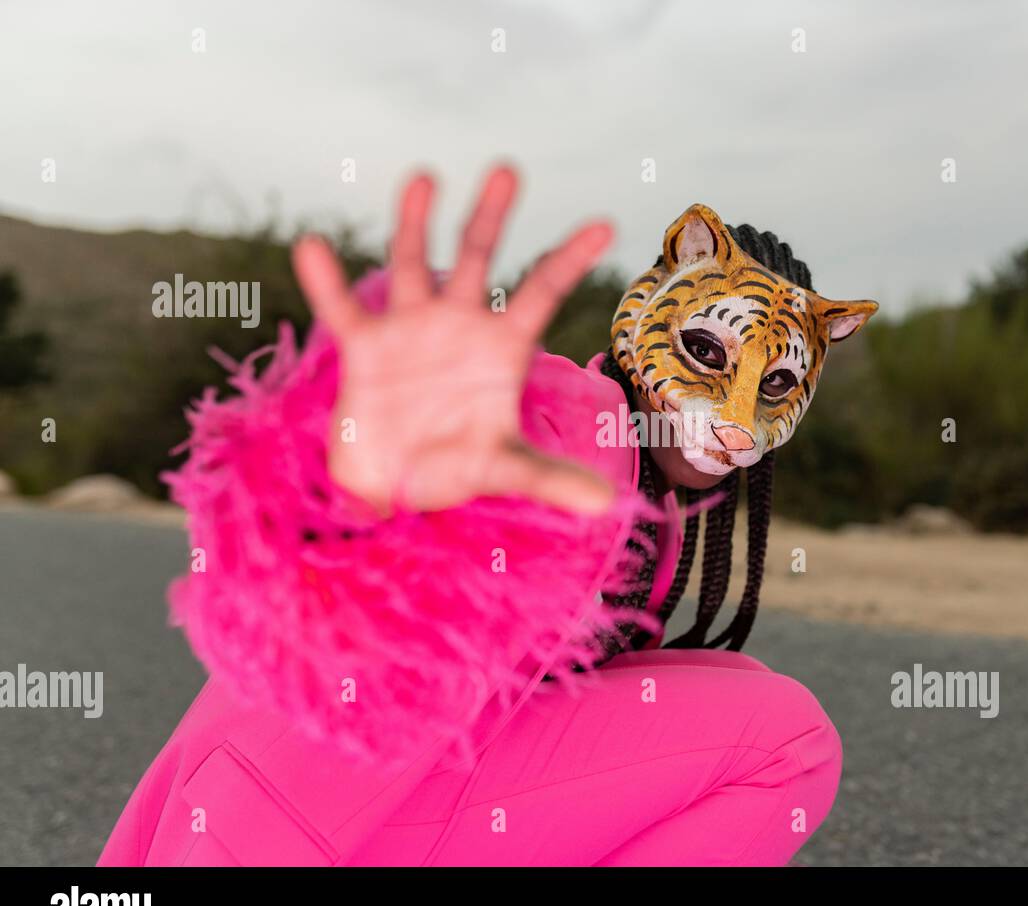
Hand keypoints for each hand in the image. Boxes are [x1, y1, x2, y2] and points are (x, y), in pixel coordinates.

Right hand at [290, 166, 615, 515]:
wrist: (394, 486)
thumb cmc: (454, 469)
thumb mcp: (503, 470)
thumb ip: (549, 478)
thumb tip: (606, 505)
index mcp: (501, 348)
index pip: (542, 292)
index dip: (570, 259)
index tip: (607, 223)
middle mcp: (458, 325)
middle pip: (478, 258)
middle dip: (491, 216)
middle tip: (508, 170)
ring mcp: (410, 329)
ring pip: (412, 263)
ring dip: (415, 222)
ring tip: (425, 176)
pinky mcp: (365, 346)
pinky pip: (342, 308)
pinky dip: (326, 280)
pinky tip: (312, 245)